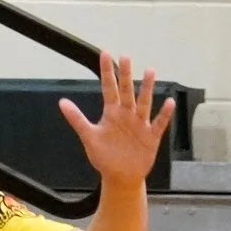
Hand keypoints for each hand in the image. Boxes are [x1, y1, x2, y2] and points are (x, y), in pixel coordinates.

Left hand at [60, 55, 176, 187]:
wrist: (120, 176)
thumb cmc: (105, 156)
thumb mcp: (89, 137)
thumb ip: (77, 119)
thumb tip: (62, 102)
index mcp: (112, 113)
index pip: (109, 88)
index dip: (107, 72)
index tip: (105, 54)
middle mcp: (127, 114)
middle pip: (127, 91)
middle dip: (126, 74)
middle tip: (125, 57)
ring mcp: (140, 124)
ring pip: (144, 102)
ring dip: (147, 88)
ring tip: (150, 71)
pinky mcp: (151, 136)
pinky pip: (159, 123)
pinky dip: (164, 114)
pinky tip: (168, 102)